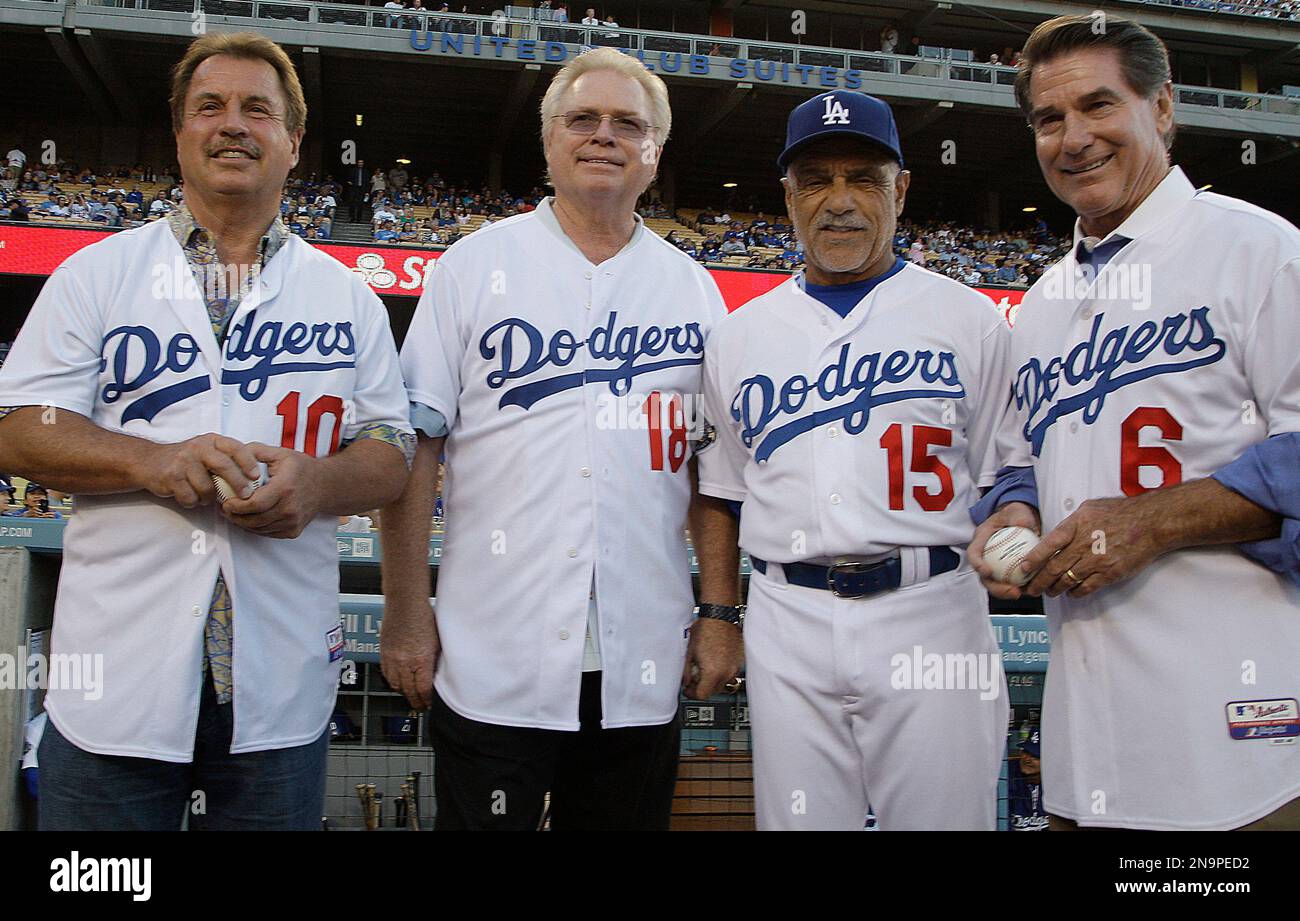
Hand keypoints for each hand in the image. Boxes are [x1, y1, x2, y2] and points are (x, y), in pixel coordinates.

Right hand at [138, 433, 261, 508]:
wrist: (148, 462)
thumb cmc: (186, 460)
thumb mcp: (207, 451)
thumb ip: (227, 460)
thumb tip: (253, 479)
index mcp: (211, 440)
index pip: (235, 448)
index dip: (248, 462)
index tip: (256, 476)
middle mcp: (197, 448)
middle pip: (224, 466)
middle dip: (238, 484)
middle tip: (245, 496)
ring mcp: (183, 461)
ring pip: (207, 488)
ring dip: (208, 498)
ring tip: (204, 495)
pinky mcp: (171, 477)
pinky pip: (190, 497)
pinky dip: (192, 502)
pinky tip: (189, 496)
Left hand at [221, 443, 322, 538]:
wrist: (326, 486)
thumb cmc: (302, 469)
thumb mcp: (280, 454)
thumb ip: (255, 451)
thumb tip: (233, 453)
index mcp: (285, 487)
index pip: (255, 504)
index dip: (236, 506)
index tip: (226, 502)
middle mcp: (290, 508)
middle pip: (254, 519)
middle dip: (235, 516)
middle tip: (225, 508)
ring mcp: (293, 521)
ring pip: (259, 529)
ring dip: (243, 523)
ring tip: (234, 513)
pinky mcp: (293, 530)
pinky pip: (267, 533)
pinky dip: (255, 528)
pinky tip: (250, 518)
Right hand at [380, 601, 439, 709]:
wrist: (405, 602)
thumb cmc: (424, 616)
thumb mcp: (437, 642)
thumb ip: (435, 661)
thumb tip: (436, 676)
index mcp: (420, 659)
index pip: (423, 689)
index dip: (427, 700)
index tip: (430, 704)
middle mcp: (404, 661)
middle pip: (408, 691)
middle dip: (415, 700)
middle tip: (421, 705)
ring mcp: (391, 658)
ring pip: (395, 685)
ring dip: (403, 692)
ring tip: (410, 695)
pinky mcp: (383, 652)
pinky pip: (386, 674)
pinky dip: (393, 681)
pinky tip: (398, 682)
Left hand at [681, 617, 743, 700]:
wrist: (719, 616)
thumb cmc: (705, 629)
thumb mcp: (689, 653)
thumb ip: (686, 672)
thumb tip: (686, 682)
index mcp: (713, 672)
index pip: (702, 695)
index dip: (692, 694)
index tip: (688, 689)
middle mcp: (727, 672)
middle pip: (713, 691)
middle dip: (703, 687)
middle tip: (694, 678)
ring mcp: (735, 667)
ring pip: (723, 683)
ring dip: (714, 680)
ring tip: (705, 668)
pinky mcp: (740, 661)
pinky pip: (730, 673)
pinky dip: (722, 671)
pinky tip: (715, 661)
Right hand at [967, 501, 1041, 600]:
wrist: (1021, 518)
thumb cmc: (1016, 514)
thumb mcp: (1017, 511)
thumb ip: (1019, 517)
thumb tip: (1023, 525)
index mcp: (981, 538)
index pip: (974, 553)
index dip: (978, 564)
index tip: (988, 572)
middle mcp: (985, 554)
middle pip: (983, 576)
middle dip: (995, 587)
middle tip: (1011, 591)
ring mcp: (994, 565)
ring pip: (995, 583)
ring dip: (1006, 592)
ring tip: (1020, 593)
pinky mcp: (1006, 571)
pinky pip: (1009, 583)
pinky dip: (1018, 588)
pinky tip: (1029, 590)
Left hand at [1019, 495, 1166, 598]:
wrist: (1151, 522)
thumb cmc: (1120, 512)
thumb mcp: (1089, 508)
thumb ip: (1070, 523)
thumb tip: (1054, 536)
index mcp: (1076, 525)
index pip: (1048, 545)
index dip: (1033, 560)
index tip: (1023, 569)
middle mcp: (1084, 544)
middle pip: (1054, 568)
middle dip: (1039, 582)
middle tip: (1032, 589)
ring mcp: (1097, 560)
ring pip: (1068, 580)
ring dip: (1055, 589)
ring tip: (1049, 592)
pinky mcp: (1110, 573)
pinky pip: (1087, 587)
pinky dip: (1076, 593)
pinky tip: (1071, 593)